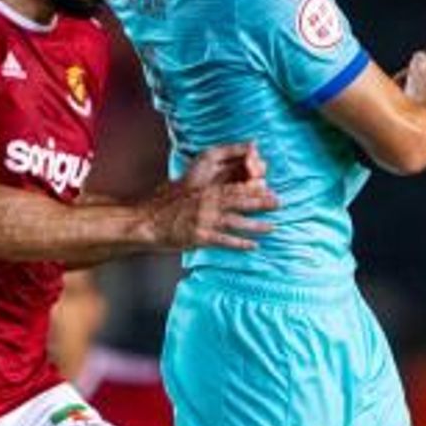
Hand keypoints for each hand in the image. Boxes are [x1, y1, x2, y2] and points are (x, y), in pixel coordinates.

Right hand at [146, 144, 278, 250]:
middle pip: (241, 200)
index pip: (234, 184)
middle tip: (279, 203)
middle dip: (262, 201)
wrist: (146, 220)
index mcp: (205, 188)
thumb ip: (206, 182)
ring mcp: (204, 219)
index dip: (253, 186)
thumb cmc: (165, 202)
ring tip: (272, 226)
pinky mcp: (200, 236)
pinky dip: (241, 244)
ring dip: (257, 224)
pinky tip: (253, 246)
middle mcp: (207, 202)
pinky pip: (225, 241)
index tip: (268, 187)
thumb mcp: (186, 185)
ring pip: (237, 221)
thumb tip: (222, 179)